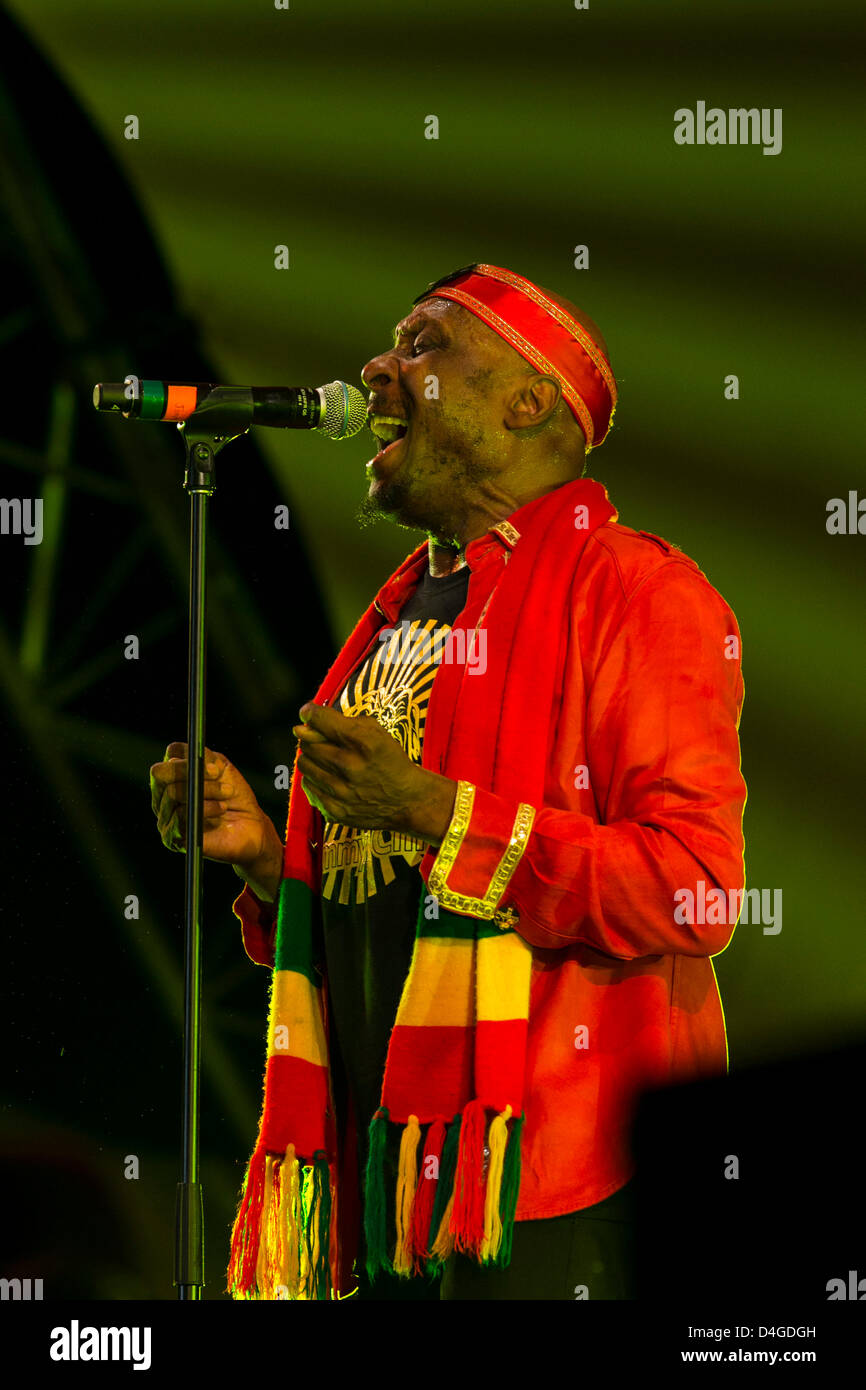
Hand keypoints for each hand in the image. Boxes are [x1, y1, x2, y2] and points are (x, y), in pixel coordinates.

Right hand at [149, 743, 279, 881]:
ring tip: (226, 797)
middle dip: (192, 772)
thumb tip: (184, 755)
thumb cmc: (234, 797)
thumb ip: (204, 757)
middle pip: (161, 774)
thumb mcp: (222, 769)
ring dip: (206, 791)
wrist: (250, 827)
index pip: (167, 757)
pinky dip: (204, 809)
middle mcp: (163, 796)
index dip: (187, 757)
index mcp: (173, 776)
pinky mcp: (171, 837)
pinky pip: (179, 816)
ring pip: (173, 793)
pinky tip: (220, 810)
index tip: (215, 766)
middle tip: (218, 775)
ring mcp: (165, 817)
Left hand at [293, 702, 450, 837]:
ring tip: (329, 760)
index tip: (309, 714)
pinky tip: (331, 778)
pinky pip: (307, 785)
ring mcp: (341, 792)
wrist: (407, 800)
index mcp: (364, 741)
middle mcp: (351, 767)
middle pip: (307, 742)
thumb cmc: (388, 759)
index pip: (319, 719)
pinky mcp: (335, 811)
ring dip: (313, 758)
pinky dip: (315, 779)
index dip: (310, 713)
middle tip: (324, 740)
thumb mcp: (375, 731)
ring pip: (304, 764)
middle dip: (312, 737)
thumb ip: (340, 721)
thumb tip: (301, 725)